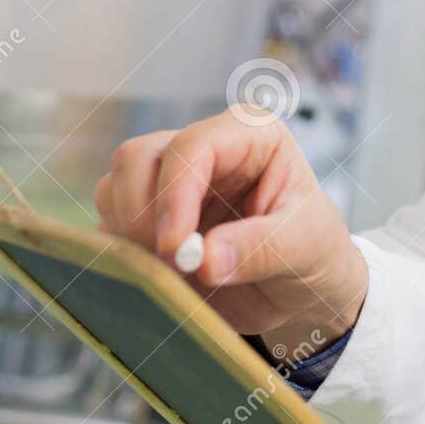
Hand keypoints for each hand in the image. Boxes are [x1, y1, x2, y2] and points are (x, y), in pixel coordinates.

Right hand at [94, 107, 366, 359]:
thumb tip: (204, 259)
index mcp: (248, 134)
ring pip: (115, 187)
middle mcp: (204, 148)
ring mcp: (171, 180)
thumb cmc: (313, 252)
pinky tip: (159, 277)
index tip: (175, 248)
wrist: (300, 289)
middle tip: (172, 264)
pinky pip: (111, 225)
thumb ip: (259, 250)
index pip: (193, 146)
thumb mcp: (305, 247)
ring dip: (130, 234)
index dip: (175, 194)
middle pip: (137, 158)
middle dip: (143, 214)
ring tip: (174, 272)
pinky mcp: (149, 216)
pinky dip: (123, 254)